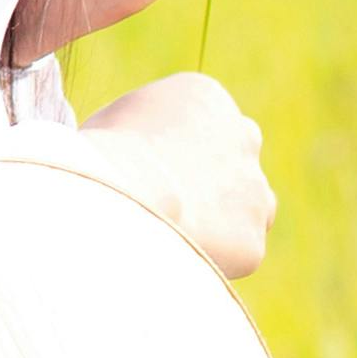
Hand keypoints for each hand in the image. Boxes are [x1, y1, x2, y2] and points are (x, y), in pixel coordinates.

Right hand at [81, 72, 275, 278]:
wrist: (128, 194)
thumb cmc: (102, 155)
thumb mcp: (113, 120)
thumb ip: (139, 130)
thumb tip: (130, 155)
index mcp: (206, 98)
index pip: (203, 124)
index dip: (175, 153)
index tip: (151, 172)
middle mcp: (243, 136)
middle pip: (236, 160)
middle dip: (215, 180)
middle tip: (174, 203)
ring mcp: (254, 190)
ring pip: (252, 207)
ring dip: (225, 219)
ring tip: (179, 236)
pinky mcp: (251, 240)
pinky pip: (234, 253)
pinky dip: (209, 258)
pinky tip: (173, 260)